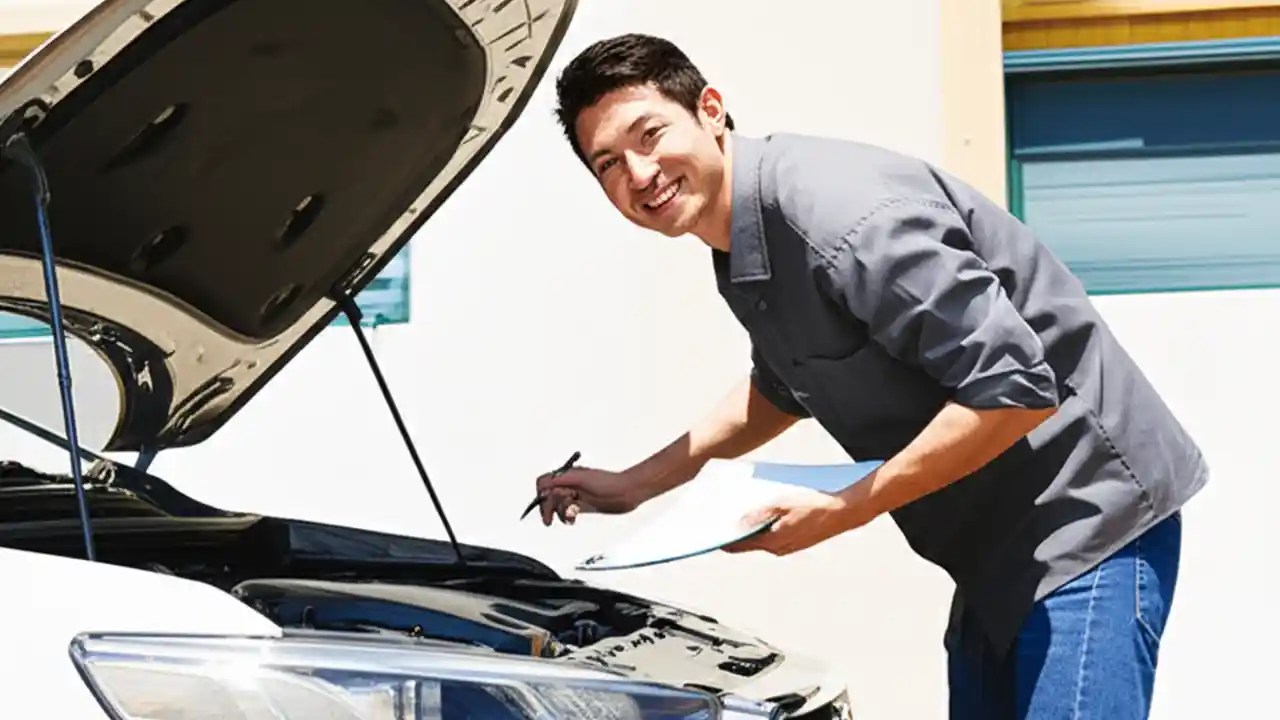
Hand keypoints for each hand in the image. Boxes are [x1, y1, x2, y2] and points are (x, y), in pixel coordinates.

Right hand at [534, 467, 640, 525]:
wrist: (626, 492)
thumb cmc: (607, 482)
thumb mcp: (581, 478)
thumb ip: (560, 480)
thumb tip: (542, 484)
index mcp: (567, 475)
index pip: (545, 482)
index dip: (541, 494)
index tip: (544, 504)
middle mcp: (569, 484)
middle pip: (549, 496)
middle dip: (547, 508)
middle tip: (548, 521)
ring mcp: (576, 495)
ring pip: (557, 505)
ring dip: (559, 513)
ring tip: (568, 518)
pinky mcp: (582, 505)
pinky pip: (567, 512)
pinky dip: (567, 517)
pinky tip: (573, 519)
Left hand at [723, 478, 880, 555]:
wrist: (846, 512)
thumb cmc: (817, 505)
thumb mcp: (783, 504)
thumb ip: (760, 514)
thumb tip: (738, 523)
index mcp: (773, 541)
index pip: (740, 545)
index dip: (723, 540)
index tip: (709, 534)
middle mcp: (779, 548)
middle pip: (749, 541)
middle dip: (735, 530)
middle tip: (721, 517)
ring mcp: (789, 546)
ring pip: (762, 538)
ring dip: (751, 527)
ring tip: (741, 511)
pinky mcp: (797, 540)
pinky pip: (775, 535)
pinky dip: (766, 526)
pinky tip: (765, 512)